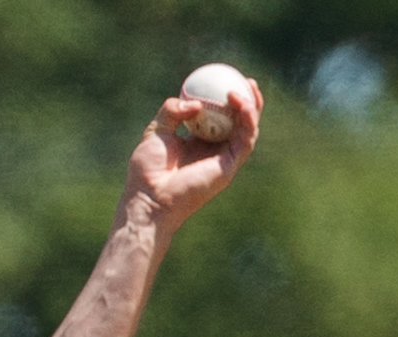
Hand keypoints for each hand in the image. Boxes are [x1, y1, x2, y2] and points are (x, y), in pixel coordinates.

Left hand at [121, 79, 261, 239]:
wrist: (149, 197)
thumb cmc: (147, 170)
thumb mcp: (156, 130)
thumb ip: (172, 110)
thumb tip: (195, 102)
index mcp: (198, 144)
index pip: (220, 119)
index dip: (228, 100)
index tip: (229, 79)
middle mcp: (213, 153)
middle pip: (239, 124)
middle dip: (249, 102)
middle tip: (248, 82)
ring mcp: (222, 161)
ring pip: (247, 131)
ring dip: (250, 108)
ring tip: (243, 90)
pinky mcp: (228, 168)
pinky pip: (245, 140)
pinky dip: (247, 120)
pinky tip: (240, 103)